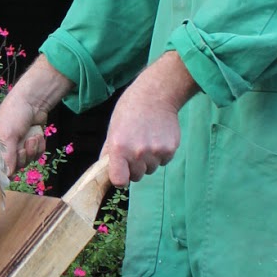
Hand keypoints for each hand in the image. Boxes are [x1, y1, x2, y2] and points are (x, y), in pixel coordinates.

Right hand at [0, 59, 72, 175]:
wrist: (34, 101)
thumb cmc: (13, 114)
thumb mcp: (7, 136)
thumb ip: (7, 158)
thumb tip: (6, 177)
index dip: (4, 170)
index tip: (11, 167)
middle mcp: (3, 149)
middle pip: (13, 168)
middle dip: (21, 158)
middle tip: (21, 148)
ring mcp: (18, 148)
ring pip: (26, 162)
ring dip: (32, 150)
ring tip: (31, 137)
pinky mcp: (30, 145)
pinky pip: (36, 155)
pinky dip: (39, 146)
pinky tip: (37, 135)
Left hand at [100, 52, 196, 185]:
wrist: (155, 95)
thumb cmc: (129, 110)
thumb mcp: (112, 129)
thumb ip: (109, 152)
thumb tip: (106, 170)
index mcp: (119, 148)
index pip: (120, 181)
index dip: (120, 179)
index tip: (122, 173)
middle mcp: (137, 153)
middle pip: (137, 176)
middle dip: (135, 167)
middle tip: (135, 149)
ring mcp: (155, 152)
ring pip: (151, 169)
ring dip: (148, 160)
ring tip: (146, 140)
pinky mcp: (170, 149)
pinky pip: (163, 161)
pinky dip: (160, 154)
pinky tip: (156, 137)